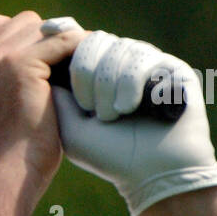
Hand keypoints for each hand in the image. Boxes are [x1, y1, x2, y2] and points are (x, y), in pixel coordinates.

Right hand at [0, 11, 82, 184]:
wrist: (10, 168)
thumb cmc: (12, 149)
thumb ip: (5, 79)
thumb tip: (42, 59)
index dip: (5, 25)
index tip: (28, 47)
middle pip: (22, 21)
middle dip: (47, 37)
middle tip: (67, 62)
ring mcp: (0, 58)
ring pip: (44, 27)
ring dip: (67, 42)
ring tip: (82, 63)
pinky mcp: (23, 64)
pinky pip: (62, 39)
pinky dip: (81, 48)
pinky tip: (89, 66)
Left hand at [54, 30, 216, 215]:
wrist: (153, 174)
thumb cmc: (109, 155)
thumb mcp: (69, 126)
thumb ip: (55, 93)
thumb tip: (42, 57)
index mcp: (98, 74)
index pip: (78, 42)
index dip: (68, 46)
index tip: (65, 70)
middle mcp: (124, 64)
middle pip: (95, 41)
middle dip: (87, 74)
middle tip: (92, 110)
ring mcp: (149, 64)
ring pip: (119, 49)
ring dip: (109, 86)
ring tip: (114, 115)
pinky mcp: (173, 68)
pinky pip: (143, 59)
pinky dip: (131, 84)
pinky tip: (132, 107)